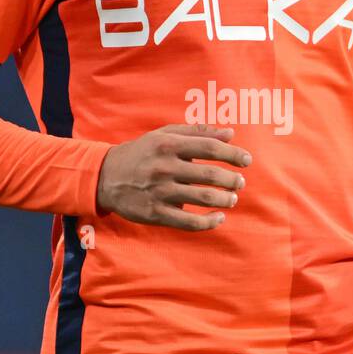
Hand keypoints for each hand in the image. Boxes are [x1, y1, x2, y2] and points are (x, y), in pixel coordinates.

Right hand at [95, 123, 250, 230]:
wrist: (106, 177)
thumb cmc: (142, 153)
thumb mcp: (164, 135)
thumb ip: (197, 132)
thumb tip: (230, 133)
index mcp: (168, 145)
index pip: (209, 147)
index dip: (233, 154)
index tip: (246, 160)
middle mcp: (165, 167)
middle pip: (210, 174)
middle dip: (232, 179)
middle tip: (240, 182)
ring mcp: (160, 192)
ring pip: (203, 198)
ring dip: (225, 199)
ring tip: (232, 198)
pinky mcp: (156, 213)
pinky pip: (190, 222)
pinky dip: (209, 221)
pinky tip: (219, 217)